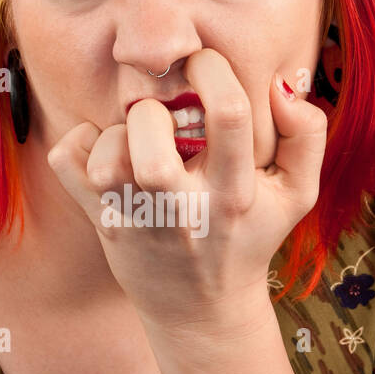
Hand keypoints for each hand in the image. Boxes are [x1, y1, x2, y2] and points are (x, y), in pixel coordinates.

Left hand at [46, 48, 327, 339]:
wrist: (201, 311)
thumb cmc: (249, 236)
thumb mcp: (297, 193)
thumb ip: (306, 133)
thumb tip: (280, 83)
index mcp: (235, 192)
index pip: (229, 114)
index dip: (213, 70)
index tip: (203, 62)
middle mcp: (184, 208)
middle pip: (152, 134)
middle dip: (152, 110)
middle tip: (161, 116)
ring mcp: (137, 219)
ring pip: (107, 156)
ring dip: (114, 134)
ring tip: (134, 141)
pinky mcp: (103, 223)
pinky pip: (68, 164)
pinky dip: (78, 145)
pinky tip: (105, 154)